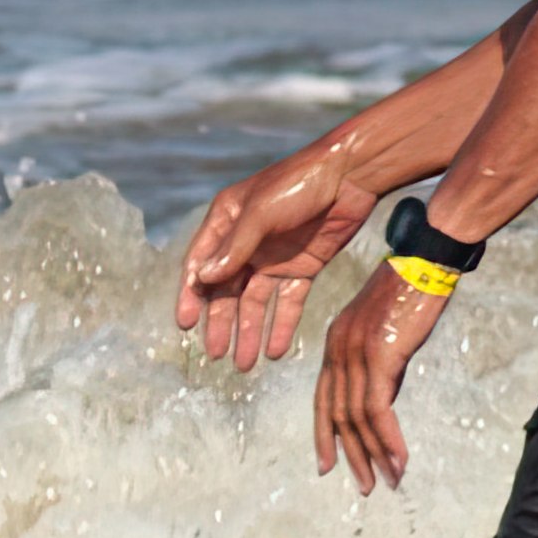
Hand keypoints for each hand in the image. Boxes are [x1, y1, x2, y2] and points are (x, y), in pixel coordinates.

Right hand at [176, 145, 379, 363]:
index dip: (191, 295)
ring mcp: (275, 257)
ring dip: (249, 331)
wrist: (352, 174)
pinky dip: (281, 325)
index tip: (185, 324)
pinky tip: (275, 351)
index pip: (201, 264)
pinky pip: (288, 302)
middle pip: (227, 290)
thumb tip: (202, 280)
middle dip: (221, 322)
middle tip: (216, 354)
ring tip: (244, 363)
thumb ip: (235, 247)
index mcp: (227, 222)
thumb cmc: (299, 183)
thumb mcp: (262, 213)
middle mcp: (246, 242)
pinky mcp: (303, 267)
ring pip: (256, 302)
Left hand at [315, 260, 445, 493]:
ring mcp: (355, 353)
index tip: (329, 466)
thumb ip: (381, 367)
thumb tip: (384, 403)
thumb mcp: (387, 333)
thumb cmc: (412, 291)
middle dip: (351, 455)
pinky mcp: (378, 357)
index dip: (325, 436)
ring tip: (389, 482)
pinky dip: (388, 439)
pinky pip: (378, 409)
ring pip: (358, 418)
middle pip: (337, 415)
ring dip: (374, 455)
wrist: (426, 260)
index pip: (323, 399)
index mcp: (335, 344)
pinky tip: (400, 461)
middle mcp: (338, 350)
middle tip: (365, 486)